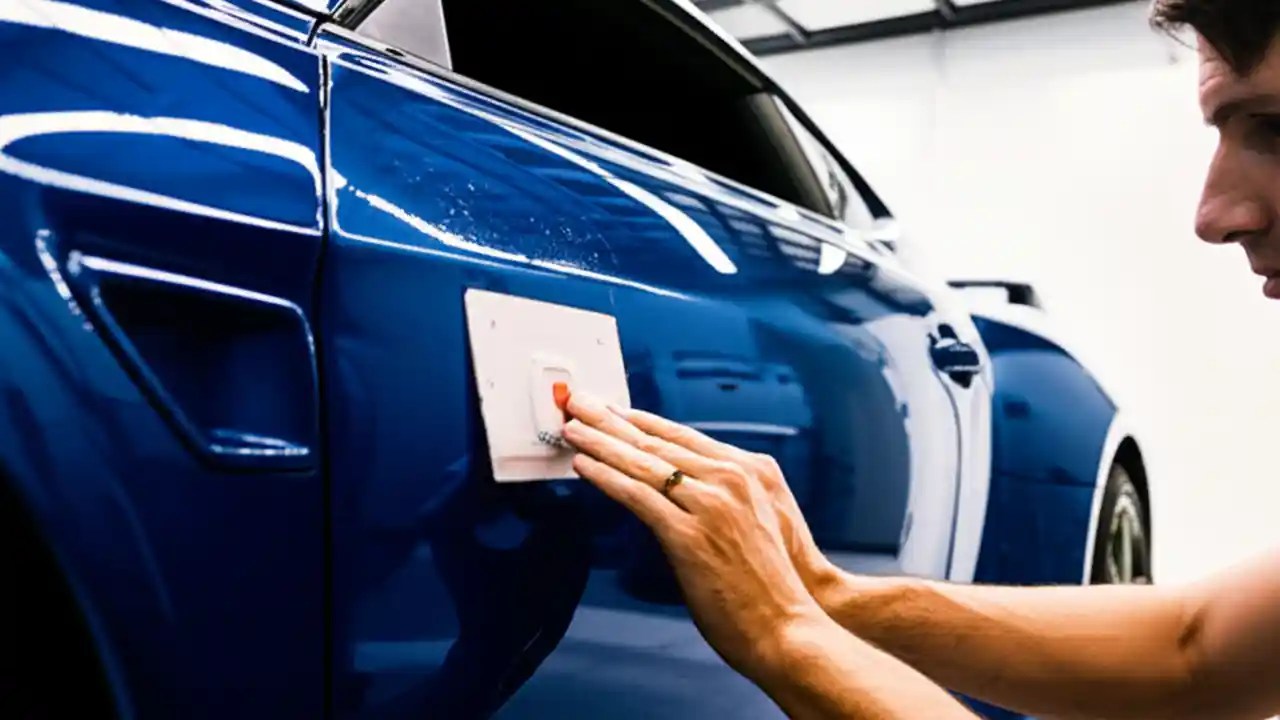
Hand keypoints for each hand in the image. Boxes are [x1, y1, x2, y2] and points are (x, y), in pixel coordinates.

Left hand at [574, 397, 838, 597]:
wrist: (790, 626)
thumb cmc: (774, 585)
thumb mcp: (760, 520)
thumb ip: (728, 496)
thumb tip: (687, 490)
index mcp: (748, 471)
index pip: (682, 435)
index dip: (641, 420)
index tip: (613, 409)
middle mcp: (729, 479)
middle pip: (657, 441)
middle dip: (612, 420)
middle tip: (580, 403)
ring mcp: (710, 505)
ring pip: (643, 463)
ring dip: (601, 442)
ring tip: (572, 428)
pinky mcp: (688, 536)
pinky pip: (637, 497)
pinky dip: (606, 478)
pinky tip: (583, 466)